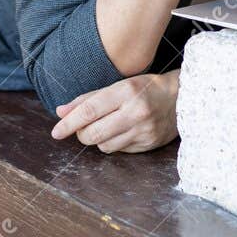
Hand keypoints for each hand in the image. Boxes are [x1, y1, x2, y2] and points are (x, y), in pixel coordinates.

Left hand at [51, 71, 180, 153]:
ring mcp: (144, 131)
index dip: (68, 123)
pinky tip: (122, 131)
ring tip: (107, 126)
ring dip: (98, 139)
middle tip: (82, 127)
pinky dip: (114, 143)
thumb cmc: (145, 88)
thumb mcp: (117, 85)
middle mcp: (136, 113)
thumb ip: (88, 99)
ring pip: (104, 146)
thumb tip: (60, 112)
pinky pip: (119, 150)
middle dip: (80, 134)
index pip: (89, 111)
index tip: (56, 132)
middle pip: (94, 133)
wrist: (180, 98)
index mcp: (126, 92)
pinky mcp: (149, 145)